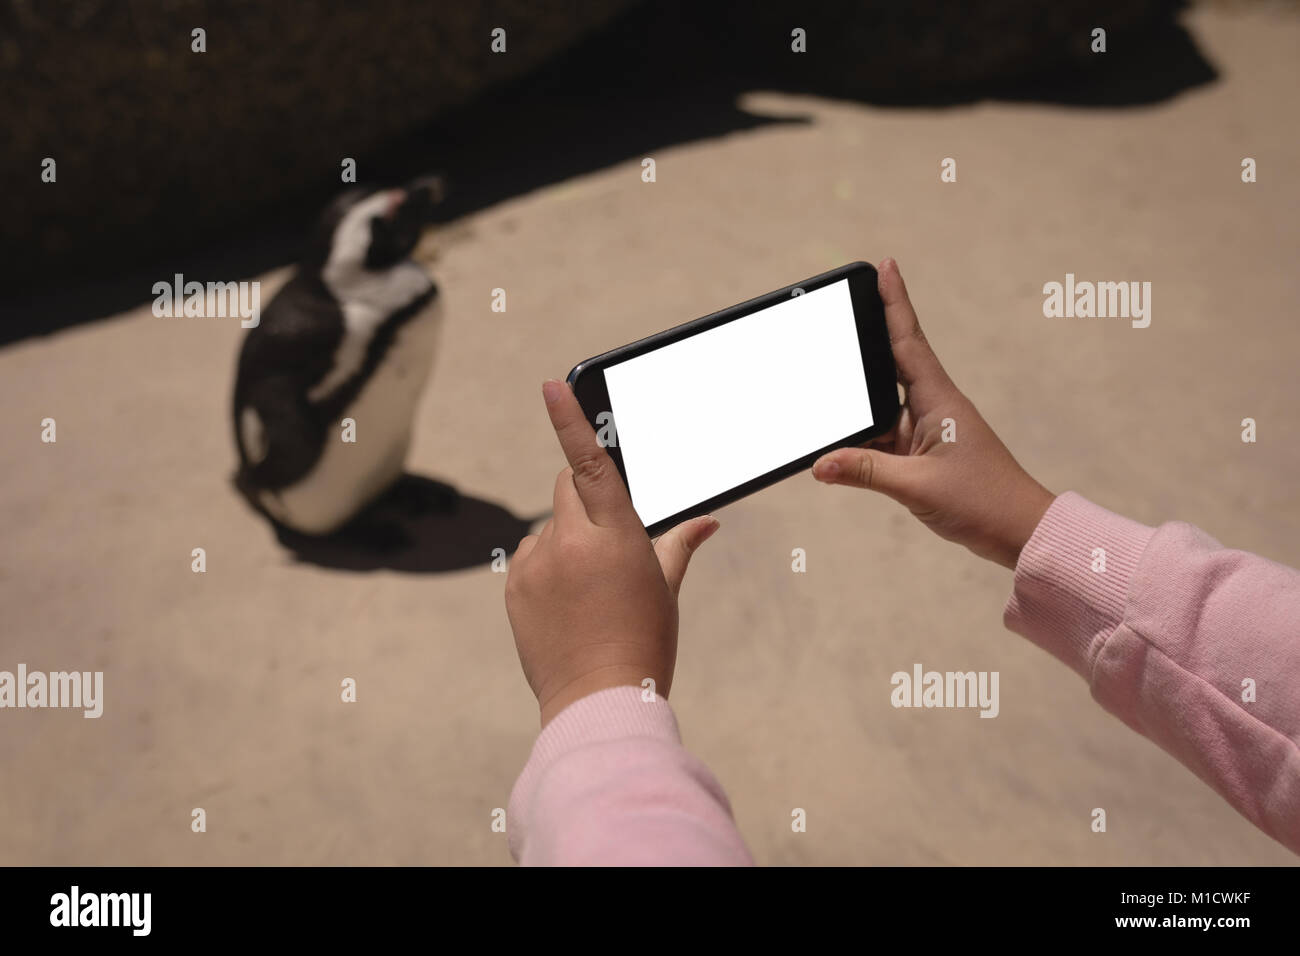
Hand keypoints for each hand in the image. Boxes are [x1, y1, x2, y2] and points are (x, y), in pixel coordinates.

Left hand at [506, 380, 719, 725]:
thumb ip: (680, 544)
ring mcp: (537, 565)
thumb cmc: (644, 646)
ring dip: (565, 536)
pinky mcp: (515, 587)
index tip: (552, 385)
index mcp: (615, 537)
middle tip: (606, 541)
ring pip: (548, 523)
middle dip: (585, 497)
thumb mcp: (666, 591)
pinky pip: (530, 554)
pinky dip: (547, 565)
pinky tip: (566, 603)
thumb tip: (707, 520)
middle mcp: (570, 543)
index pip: (592, 462)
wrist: (599, 702)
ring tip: (587, 588)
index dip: (572, 419)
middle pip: (568, 486)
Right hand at [812, 258, 1054, 569]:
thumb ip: (865, 472)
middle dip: (864, 339)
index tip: (886, 265)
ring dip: (857, 402)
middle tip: (840, 310)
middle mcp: (932, 408)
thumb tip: (820, 463)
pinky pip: (883, 436)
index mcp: (938, 400)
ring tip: (825, 389)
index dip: (895, 302)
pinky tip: (838, 447)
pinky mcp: (923, 455)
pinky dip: (860, 441)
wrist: (1019, 532)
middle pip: (889, 363)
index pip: (908, 340)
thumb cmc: (984, 503)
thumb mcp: (916, 487)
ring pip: (881, 406)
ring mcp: (928, 431)